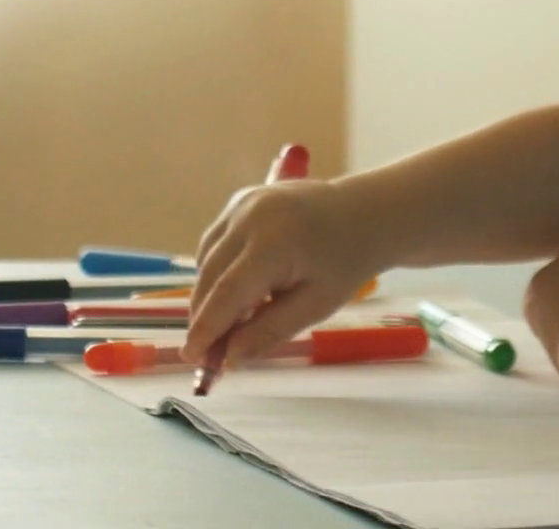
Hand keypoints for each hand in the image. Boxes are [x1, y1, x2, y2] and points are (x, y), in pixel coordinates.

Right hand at [183, 177, 381, 366]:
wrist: (366, 214)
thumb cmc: (347, 262)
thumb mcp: (316, 306)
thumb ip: (269, 332)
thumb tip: (229, 358)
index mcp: (272, 243)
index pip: (226, 294)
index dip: (205, 330)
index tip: (193, 359)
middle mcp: (249, 216)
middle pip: (210, 276)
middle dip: (203, 318)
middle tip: (206, 355)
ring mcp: (242, 203)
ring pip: (206, 260)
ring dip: (207, 295)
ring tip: (223, 328)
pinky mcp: (241, 199)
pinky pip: (215, 243)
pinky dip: (216, 271)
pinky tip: (234, 294)